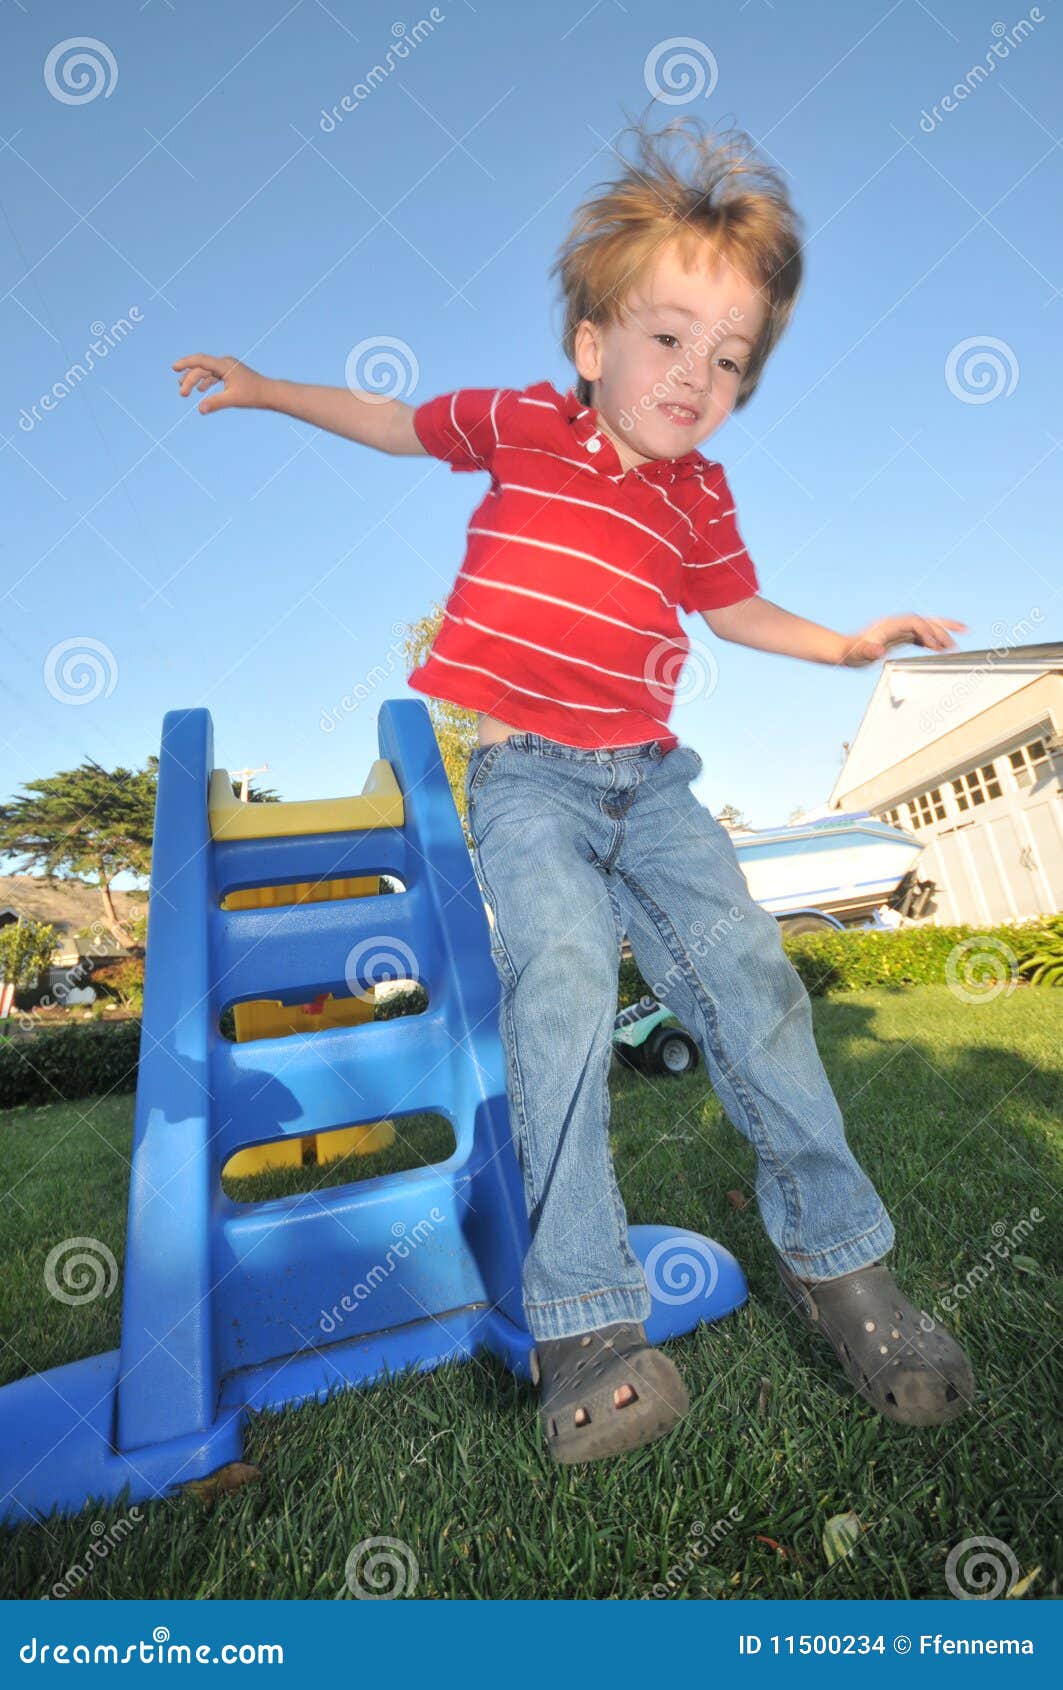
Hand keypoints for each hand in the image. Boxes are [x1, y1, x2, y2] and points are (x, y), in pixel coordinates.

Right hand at [172, 353, 267, 414]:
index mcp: (224, 364)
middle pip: (201, 368)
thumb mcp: (233, 399)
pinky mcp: (231, 374)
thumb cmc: (253, 395)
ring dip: (195, 380)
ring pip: (206, 371)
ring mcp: (228, 368)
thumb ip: (215, 403)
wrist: (269, 393)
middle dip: (189, 379)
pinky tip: (201, 391)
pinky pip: (214, 376)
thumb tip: (200, 409)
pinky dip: (206, 382)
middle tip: (181, 393)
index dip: (186, 363)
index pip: (200, 360)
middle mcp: (225, 363)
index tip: (174, 367)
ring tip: (184, 390)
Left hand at [840, 615, 966, 666]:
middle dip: (944, 625)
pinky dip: (931, 640)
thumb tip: (877, 651)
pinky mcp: (898, 638)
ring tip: (960, 639)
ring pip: (925, 627)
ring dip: (942, 632)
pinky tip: (940, 648)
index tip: (937, 646)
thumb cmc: (851, 653)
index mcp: (890, 625)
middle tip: (964, 631)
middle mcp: (896, 625)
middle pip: (925, 621)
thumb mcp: (858, 654)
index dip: (928, 632)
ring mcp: (898, 630)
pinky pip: (919, 636)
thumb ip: (868, 652)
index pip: (915, 623)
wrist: (844, 651)